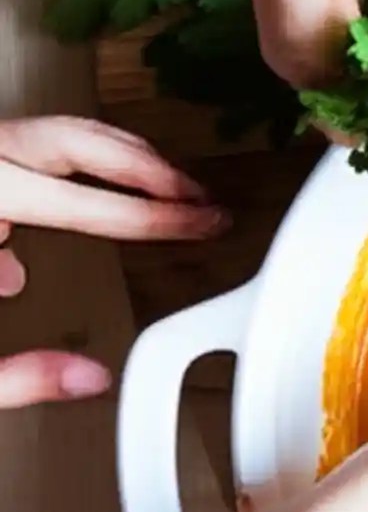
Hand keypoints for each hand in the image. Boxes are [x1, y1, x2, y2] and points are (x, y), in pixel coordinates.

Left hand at [0, 117, 227, 409]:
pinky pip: (12, 152)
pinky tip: (64, 204)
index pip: (80, 202)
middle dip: (145, 167)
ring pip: (42, 132)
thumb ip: (14, 376)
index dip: (153, 213)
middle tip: (196, 194)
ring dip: (106, 160)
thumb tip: (88, 379)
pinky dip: (55, 170)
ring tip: (159, 187)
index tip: (204, 219)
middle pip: (71, 140)